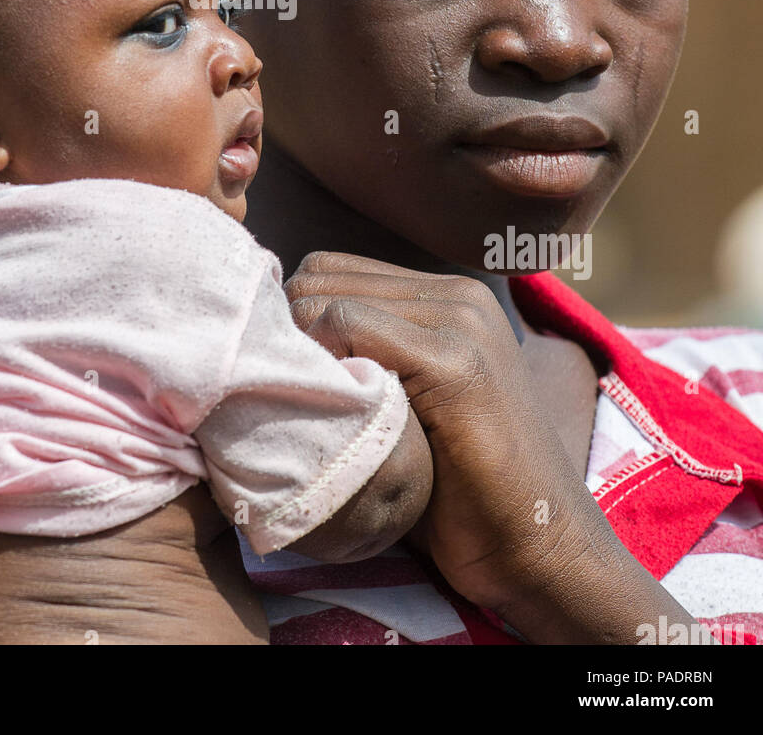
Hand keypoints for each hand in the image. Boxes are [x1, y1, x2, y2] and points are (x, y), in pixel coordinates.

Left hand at [286, 252, 701, 643]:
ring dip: (304, 356)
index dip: (293, 323)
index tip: (292, 381)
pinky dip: (326, 369)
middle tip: (295, 400)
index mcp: (449, 295)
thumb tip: (277, 336)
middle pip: (316, 279)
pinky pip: (347, 327)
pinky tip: (338, 421)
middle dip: (289, 336)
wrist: (541, 550)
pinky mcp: (456, 362)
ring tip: (317, 413)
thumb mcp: (408, 404)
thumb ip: (366, 355)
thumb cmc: (459, 494)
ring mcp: (462, 321)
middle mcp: (458, 294)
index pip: (326, 270)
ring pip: (325, 300)